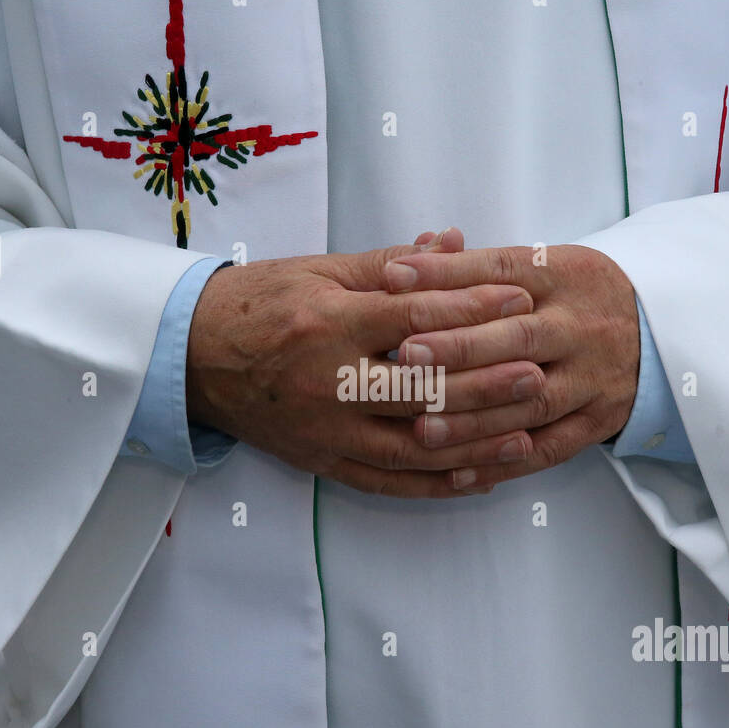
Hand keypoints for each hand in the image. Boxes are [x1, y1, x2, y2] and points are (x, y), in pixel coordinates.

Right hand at [186, 232, 545, 496]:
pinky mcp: (320, 461)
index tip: (520, 300)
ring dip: (473, 444)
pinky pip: (386, 482)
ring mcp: (324, 429)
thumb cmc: (258, 303)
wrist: (190, 355)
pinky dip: (434, 484)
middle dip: (487, 383)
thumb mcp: (318, 270)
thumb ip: (390, 263)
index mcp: (329, 322)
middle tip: (538, 373)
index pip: (416, 317)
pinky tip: (477, 477)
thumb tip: (454, 242)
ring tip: (524, 434)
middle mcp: (327, 380)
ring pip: (413, 446)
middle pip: (423, 388)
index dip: (473, 308)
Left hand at [378, 244, 639, 490]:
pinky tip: (459, 474)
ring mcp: (593, 377)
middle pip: (519, 338)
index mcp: (562, 275)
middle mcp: (580, 325)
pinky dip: (504, 463)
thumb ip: (469, 269)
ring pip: (531, 402)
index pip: (501, 272)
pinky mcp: (599, 420)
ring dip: (474, 419)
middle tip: (405, 358)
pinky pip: (550, 448)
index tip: (393, 282)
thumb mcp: (537, 267)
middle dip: (459, 349)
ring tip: (421, 429)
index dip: (447, 277)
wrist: (655, 326)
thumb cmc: (570, 294)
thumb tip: (397, 270)